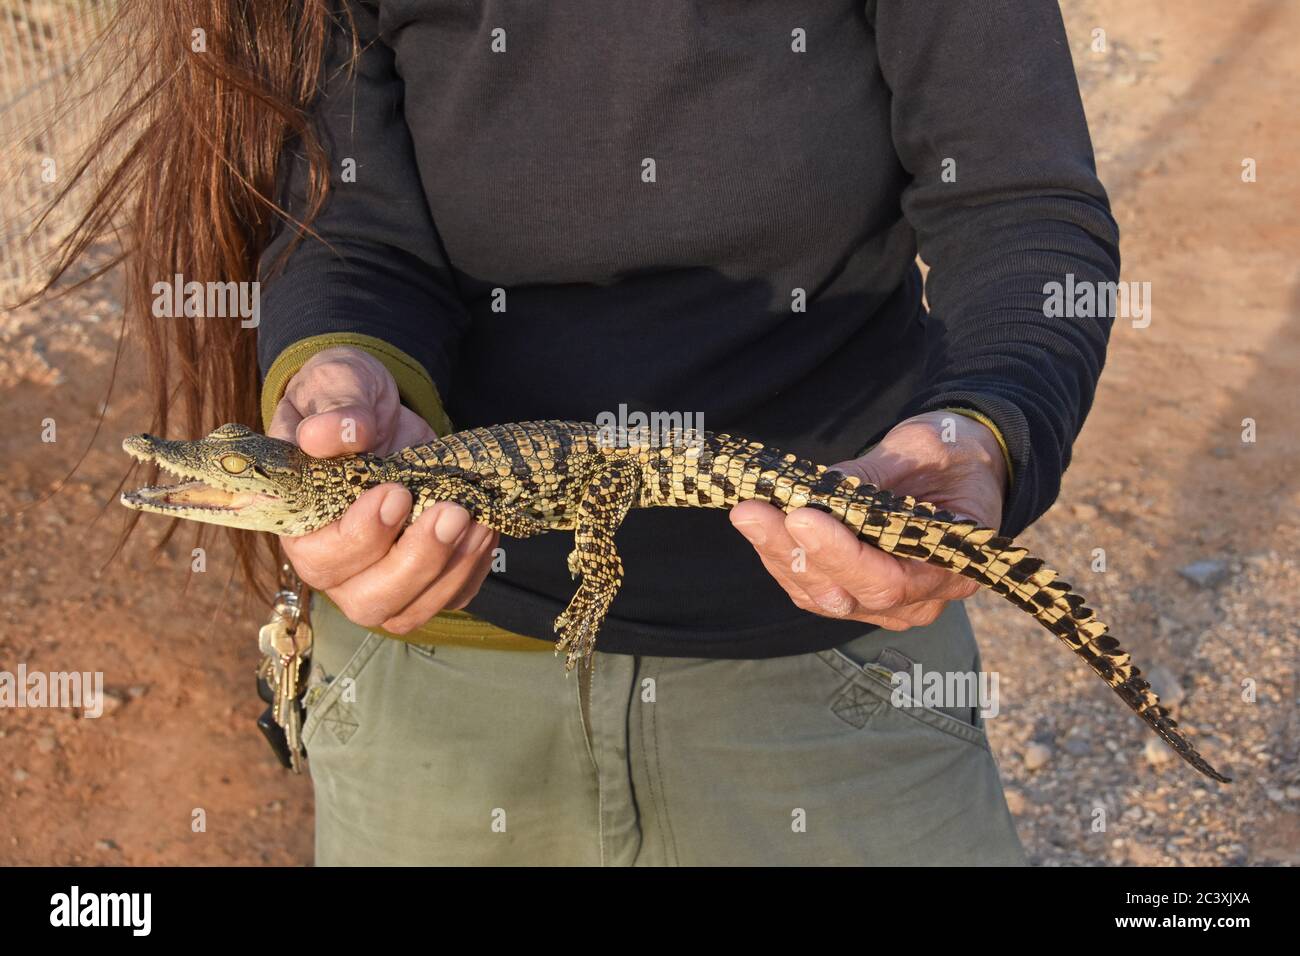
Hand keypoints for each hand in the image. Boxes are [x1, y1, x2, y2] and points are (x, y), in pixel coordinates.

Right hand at [267, 346, 497, 632]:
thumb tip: (328, 435)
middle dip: (416, 561)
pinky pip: (448, 597)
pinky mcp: (422, 579)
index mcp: (303, 523)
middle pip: (369, 600)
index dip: (361, 536)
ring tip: (476, 518)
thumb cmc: (347, 402)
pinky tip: (485, 530)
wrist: (383, 412)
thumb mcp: (338, 384)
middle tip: (451, 512)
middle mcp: (335, 565)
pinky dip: (471, 571)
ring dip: (450, 569)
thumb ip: (334, 408)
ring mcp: (378, 578)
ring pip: (410, 609)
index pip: (322, 557)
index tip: (396, 493)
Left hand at [729, 410, 1007, 630]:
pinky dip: (782, 560)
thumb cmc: (953, 456)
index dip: (839, 554)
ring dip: (778, 556)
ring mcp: (887, 605)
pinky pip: (812, 590)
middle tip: (751, 512)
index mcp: (952, 566)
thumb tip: (816, 488)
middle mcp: (920, 600)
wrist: (963, 466)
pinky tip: (760, 528)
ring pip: (821, 597)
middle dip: (793, 553)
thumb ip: (875, 474)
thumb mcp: (923, 450)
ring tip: (748, 514)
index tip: (800, 517)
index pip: (888, 579)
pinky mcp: (857, 596)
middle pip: (846, 594)